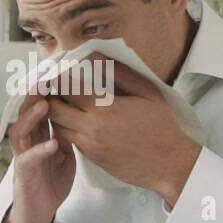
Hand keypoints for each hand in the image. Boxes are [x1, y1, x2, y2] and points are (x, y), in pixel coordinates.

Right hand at [2, 91, 75, 222]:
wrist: (39, 212)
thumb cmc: (51, 180)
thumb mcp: (66, 152)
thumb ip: (68, 133)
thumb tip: (83, 112)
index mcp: (38, 134)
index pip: (39, 106)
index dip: (47, 90)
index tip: (59, 72)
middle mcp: (28, 142)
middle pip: (25, 112)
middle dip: (35, 95)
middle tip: (46, 78)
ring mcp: (23, 157)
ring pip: (20, 131)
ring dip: (32, 117)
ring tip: (45, 105)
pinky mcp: (23, 174)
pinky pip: (27, 160)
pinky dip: (39, 151)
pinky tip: (52, 144)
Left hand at [47, 61, 201, 206]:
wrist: (171, 165)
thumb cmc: (164, 127)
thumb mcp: (148, 92)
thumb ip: (120, 73)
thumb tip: (97, 57)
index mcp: (104, 108)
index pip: (66, 87)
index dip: (59, 77)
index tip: (59, 70)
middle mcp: (91, 128)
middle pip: (53, 108)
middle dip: (50, 96)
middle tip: (54, 86)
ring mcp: (89, 145)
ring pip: (57, 127)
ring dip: (56, 114)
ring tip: (64, 102)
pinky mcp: (92, 158)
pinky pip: (70, 140)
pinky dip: (68, 129)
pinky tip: (77, 120)